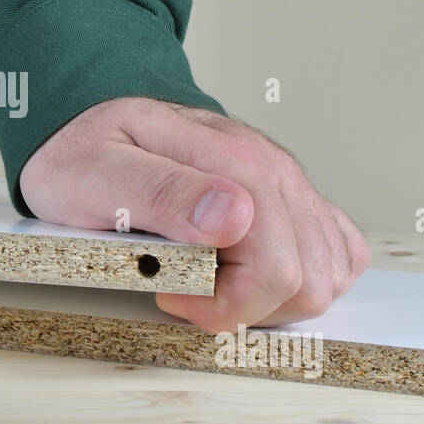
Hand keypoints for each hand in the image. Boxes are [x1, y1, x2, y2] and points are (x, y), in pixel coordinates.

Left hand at [19, 97, 369, 329]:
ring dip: (271, 299)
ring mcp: (287, 182)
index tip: (168, 291)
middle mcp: (272, 169)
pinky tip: (248, 272)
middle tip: (182, 287)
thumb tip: (234, 217)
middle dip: (245, 308)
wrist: (89, 115)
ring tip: (210, 279)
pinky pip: (337, 252)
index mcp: (232, 163)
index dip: (222, 305)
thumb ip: (160, 191)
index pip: (273, 271)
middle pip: (307, 283)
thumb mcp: (94, 172)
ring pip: (326, 276)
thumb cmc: (86, 151)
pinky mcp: (291, 197)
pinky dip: (303, 277)